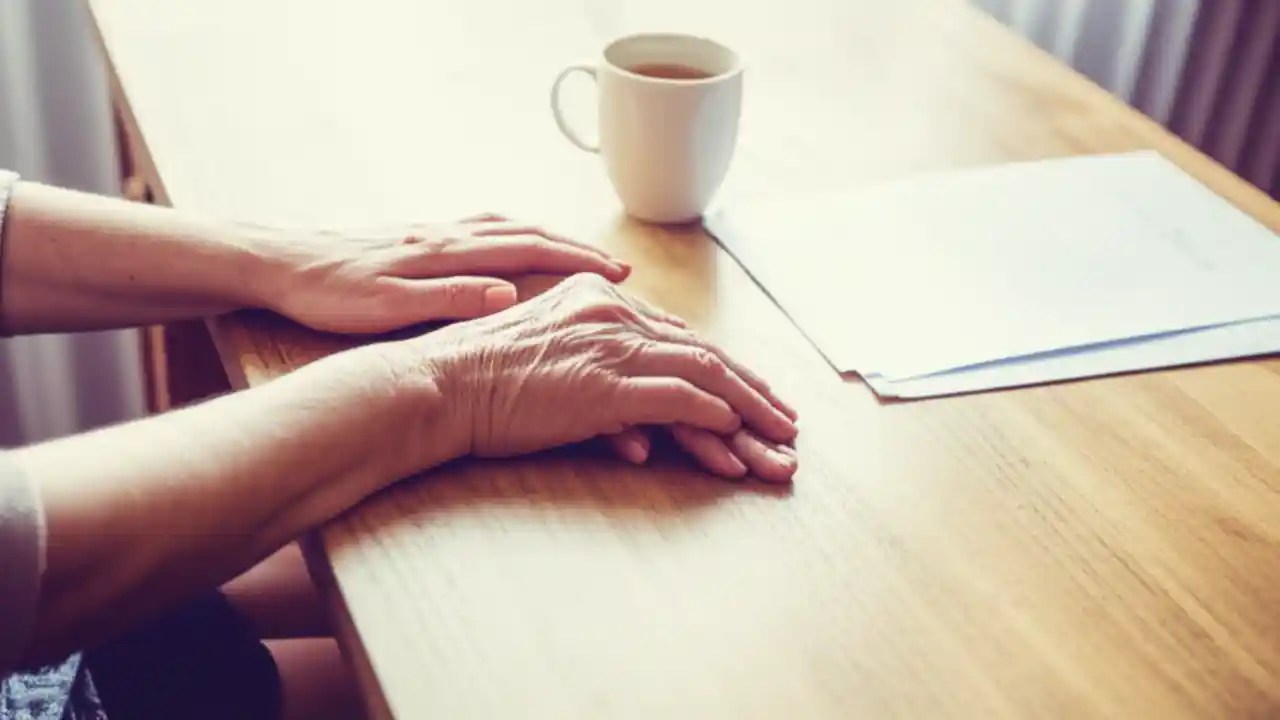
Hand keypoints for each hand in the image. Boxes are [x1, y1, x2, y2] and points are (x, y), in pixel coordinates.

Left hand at [254, 214, 629, 333]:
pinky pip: (483, 229)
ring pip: (507, 227)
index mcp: (446, 253)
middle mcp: (446, 234)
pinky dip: (515, 235)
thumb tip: (507, 292)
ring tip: (581, 258)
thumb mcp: (386, 307)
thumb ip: (448, 300)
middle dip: (576, 249)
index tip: (618, 274)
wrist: (279, 261)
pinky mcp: (418, 237)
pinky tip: (516, 247)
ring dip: (550, 239)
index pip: (528, 250)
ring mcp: (434, 232)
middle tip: (619, 269)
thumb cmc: (328, 293)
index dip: (576, 261)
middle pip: (528, 232)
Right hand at [393, 273, 798, 481]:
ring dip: (747, 408)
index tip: (753, 394)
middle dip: (751, 390)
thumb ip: (593, 369)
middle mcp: (612, 314)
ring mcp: (609, 346)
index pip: (676, 336)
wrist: (438, 383)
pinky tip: (735, 433)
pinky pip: (676, 396)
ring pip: (702, 372)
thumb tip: (637, 429)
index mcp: (598, 300)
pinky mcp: (603, 382)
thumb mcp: (543, 356)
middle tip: (786, 420)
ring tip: (778, 438)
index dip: (722, 368)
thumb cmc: (479, 378)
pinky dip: (711, 414)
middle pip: (701, 352)